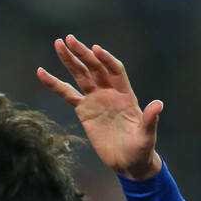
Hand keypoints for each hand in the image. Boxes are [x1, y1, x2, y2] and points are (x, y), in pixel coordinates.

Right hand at [37, 34, 162, 180]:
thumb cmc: (141, 149)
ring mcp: (95, 100)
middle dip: (82, 53)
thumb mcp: (147, 136)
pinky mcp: (84, 111)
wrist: (128, 161)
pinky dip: (54, 84)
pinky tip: (42, 73)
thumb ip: (151, 120)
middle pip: (94, 68)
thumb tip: (158, 105)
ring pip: (80, 75)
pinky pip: (67, 94)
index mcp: (125, 95)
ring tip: (58, 44)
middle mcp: (110, 93)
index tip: (96, 50)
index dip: (106, 60)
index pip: (115, 70)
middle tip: (69, 39)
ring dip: (70, 60)